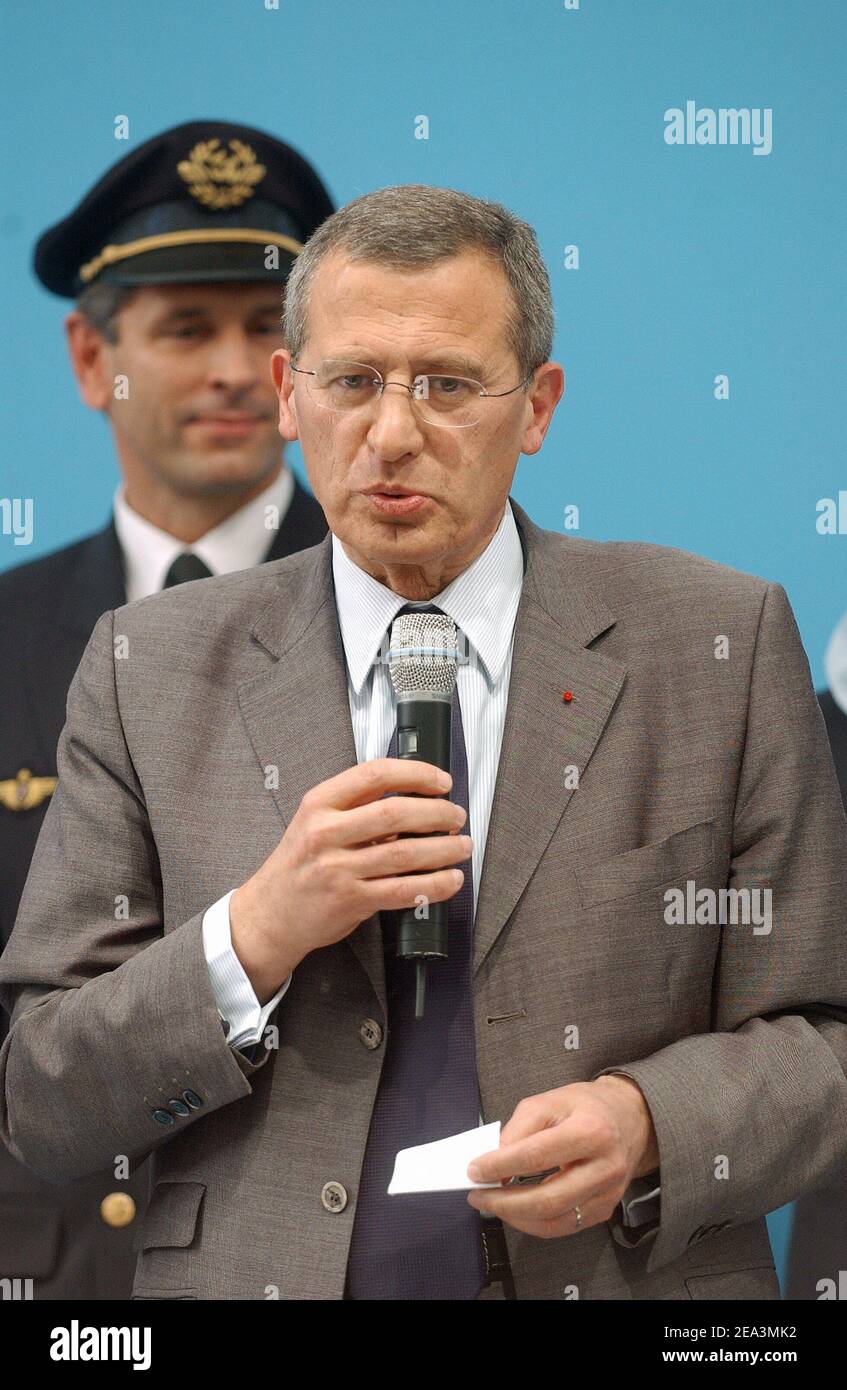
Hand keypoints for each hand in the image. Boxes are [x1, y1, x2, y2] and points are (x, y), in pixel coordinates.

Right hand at [229, 758, 472, 1001]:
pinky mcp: (350, 900)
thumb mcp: (314, 820)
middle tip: (457, 816)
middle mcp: (327, 833)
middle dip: (438, 813)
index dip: (416, 773)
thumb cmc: (299, 864)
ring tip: (462, 846)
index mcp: (320, 804)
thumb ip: (356, 805)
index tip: (441, 782)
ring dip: (444, 849)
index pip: (374, 775)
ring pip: (405, 853)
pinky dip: (435, 885)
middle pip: (395, 812)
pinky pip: (403, 890)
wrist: (270, 913)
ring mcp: (338, 869)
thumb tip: (413, 793)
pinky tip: (451, 880)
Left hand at [465, 1076, 658, 1237]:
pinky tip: (516, 1210)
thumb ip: (519, 1129)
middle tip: (478, 1195)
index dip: (500, 1166)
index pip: (537, 1156)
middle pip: (547, 1198)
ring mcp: (608, 1193)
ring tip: (492, 1204)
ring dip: (516, 1217)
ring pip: (555, 1220)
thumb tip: (493, 1160)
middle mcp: (605, 1166)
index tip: (474, 1169)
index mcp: (591, 1131)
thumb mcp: (549, 1100)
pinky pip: (564, 1226)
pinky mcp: (605, 1210)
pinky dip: (534, 1223)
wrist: (630, 1119)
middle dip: (504, 1202)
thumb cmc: (586, 1107)